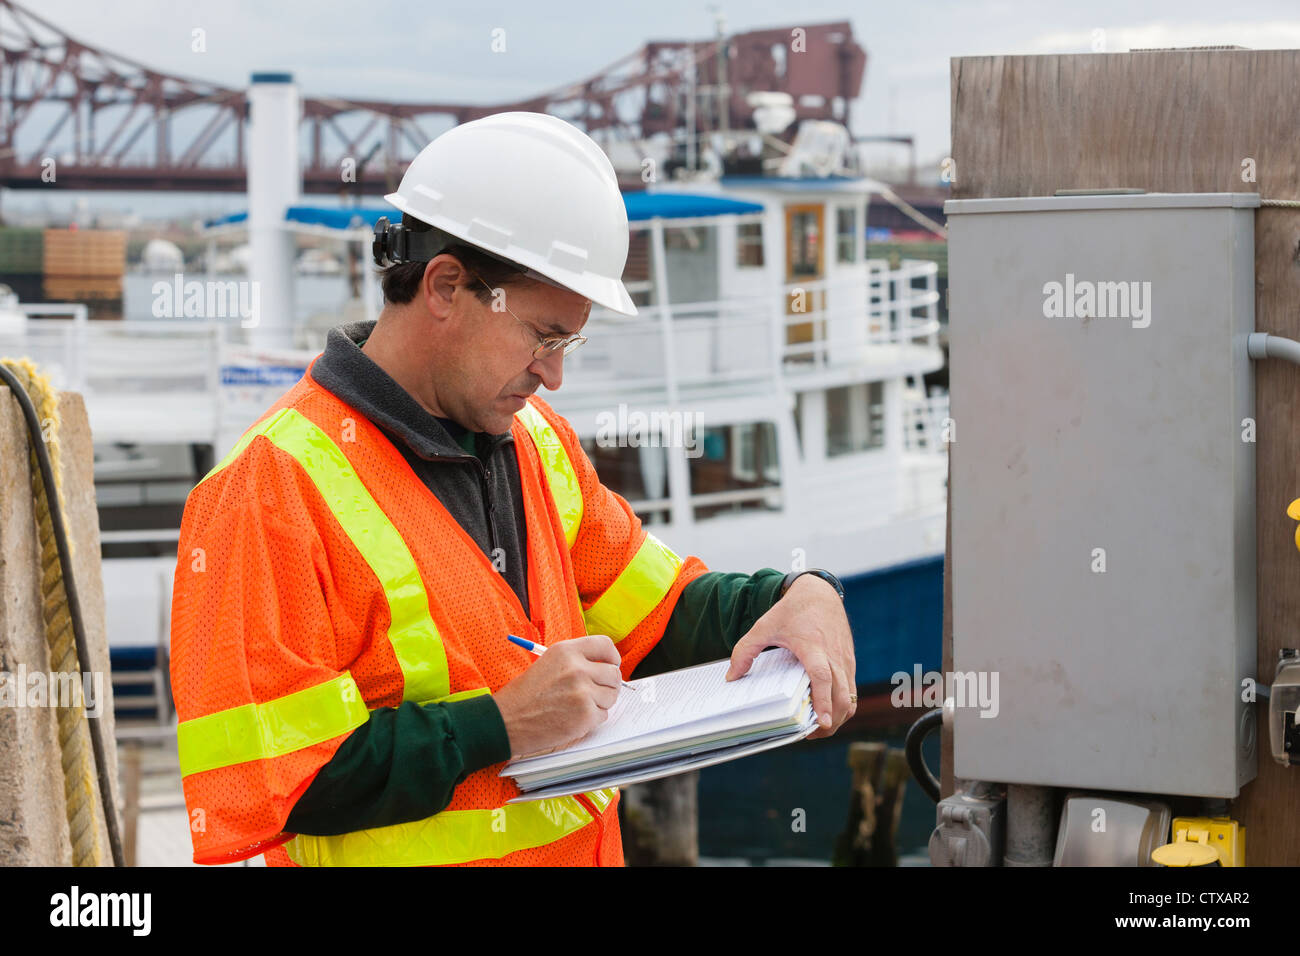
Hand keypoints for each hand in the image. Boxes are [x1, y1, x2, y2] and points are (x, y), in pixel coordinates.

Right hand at [494, 634, 623, 757]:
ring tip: (577, 706)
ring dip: (600, 703)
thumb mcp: (548, 663)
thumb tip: (604, 667)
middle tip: (596, 692)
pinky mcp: (585, 715)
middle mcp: (577, 668)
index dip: (612, 657)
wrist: (506, 720)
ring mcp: (583, 692)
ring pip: (611, 696)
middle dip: (608, 685)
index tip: (611, 665)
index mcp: (567, 651)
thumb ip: (576, 661)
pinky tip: (573, 718)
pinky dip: (592, 719)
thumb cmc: (524, 695)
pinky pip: (603, 715)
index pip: (605, 644)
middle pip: (614, 674)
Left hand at [725, 574, 855, 739]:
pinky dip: (842, 705)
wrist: (820, 594)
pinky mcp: (849, 664)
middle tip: (812, 733)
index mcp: (814, 648)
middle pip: (842, 696)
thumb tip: (732, 676)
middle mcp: (834, 657)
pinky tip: (824, 711)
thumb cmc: (793, 611)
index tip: (821, 722)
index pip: (822, 677)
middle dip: (831, 720)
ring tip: (817, 727)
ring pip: (850, 698)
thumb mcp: (764, 625)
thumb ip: (746, 649)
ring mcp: (845, 662)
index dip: (823, 701)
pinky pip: (852, 691)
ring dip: (838, 716)